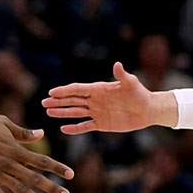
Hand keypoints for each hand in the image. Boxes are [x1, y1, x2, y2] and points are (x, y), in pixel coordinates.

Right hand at [0, 112, 72, 192]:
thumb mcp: (4, 124)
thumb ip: (23, 132)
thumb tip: (41, 134)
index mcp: (16, 150)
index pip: (42, 161)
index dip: (57, 168)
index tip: (71, 174)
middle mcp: (10, 163)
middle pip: (36, 177)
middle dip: (52, 187)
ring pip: (20, 189)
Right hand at [43, 62, 174, 133]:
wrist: (148, 110)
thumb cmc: (140, 94)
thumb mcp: (131, 84)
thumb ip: (122, 76)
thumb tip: (117, 64)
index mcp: (99, 89)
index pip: (78, 89)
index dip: (65, 90)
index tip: (52, 92)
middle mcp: (96, 100)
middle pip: (73, 100)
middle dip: (59, 101)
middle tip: (44, 102)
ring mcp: (97, 112)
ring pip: (76, 112)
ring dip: (62, 112)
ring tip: (48, 112)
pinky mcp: (102, 124)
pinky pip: (85, 126)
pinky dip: (75, 128)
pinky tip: (63, 129)